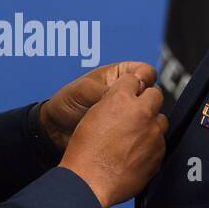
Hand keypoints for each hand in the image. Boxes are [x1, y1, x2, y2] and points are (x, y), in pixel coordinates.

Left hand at [39, 61, 158, 150]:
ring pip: (148, 113)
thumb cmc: (66, 103)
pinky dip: (138, 132)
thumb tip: (129, 92)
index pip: (146, 71)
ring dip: (142, 119)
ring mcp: (128, 112)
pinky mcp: (127, 130)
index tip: (138, 89)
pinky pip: (140, 129)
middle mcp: (127, 92)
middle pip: (151, 93)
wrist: (56, 130)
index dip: (145, 79)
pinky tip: (129, 136)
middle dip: (145, 101)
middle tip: (132, 110)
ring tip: (127, 125)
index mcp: (119, 74)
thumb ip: (107, 90)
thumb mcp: (85, 90)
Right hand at [59, 72, 166, 207]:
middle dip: (148, 101)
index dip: (132, 86)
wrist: (90, 182)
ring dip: (151, 123)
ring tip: (134, 136)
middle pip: (156, 94)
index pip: (135, 78)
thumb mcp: (92, 115)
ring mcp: (153, 133)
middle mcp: (141, 112)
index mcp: (120, 98)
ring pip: (161, 119)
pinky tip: (135, 152)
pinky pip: (160, 142)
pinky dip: (151, 144)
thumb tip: (125, 98)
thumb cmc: (85, 152)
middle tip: (136, 112)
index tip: (132, 91)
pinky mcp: (159, 153)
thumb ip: (112, 101)